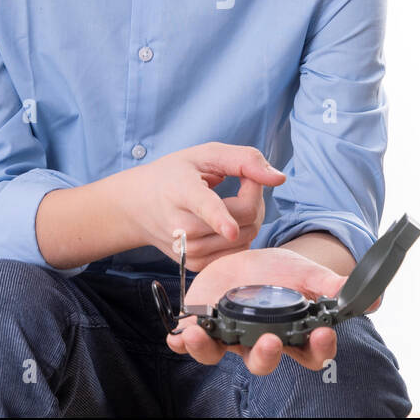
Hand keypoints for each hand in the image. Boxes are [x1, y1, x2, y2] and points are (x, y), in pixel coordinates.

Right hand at [127, 142, 282, 270]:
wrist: (140, 206)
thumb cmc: (175, 175)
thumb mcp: (204, 154)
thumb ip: (244, 159)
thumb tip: (279, 179)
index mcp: (180, 192)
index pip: (204, 207)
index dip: (220, 218)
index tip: (230, 229)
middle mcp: (182, 227)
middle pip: (242, 220)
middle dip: (255, 197)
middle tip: (244, 182)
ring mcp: (189, 250)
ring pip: (247, 237)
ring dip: (251, 216)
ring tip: (231, 201)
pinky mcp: (197, 265)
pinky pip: (240, 252)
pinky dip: (242, 234)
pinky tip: (227, 222)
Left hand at [165, 247, 367, 375]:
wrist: (240, 257)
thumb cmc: (275, 271)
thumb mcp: (300, 270)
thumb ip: (328, 284)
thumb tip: (374, 298)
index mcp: (290, 332)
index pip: (309, 351)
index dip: (317, 348)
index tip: (321, 335)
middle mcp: (259, 341)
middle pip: (264, 360)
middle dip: (266, 355)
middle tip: (268, 341)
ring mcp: (229, 336)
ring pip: (220, 354)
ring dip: (208, 348)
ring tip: (199, 336)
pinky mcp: (203, 328)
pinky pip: (189, 343)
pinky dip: (181, 341)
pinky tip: (176, 334)